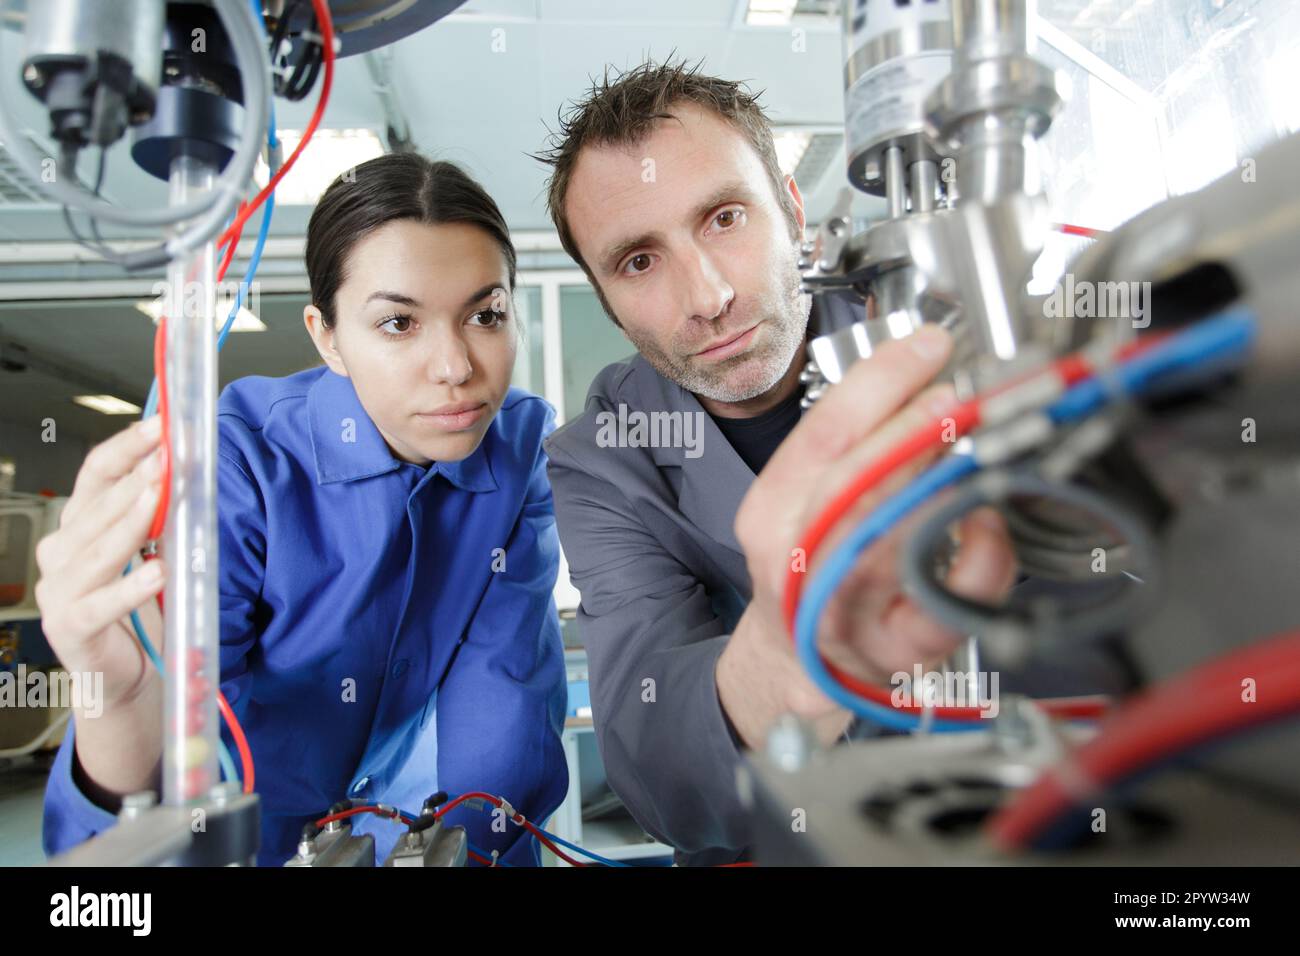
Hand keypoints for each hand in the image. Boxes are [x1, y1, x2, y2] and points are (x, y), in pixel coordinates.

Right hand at [34, 416, 167, 713]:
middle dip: (135, 479)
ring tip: (159, 500)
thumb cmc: (139, 606)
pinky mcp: (70, 628)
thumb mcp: (149, 550)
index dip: (127, 446)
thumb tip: (191, 468)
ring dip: (131, 523)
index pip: (96, 472)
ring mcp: (60, 591)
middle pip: (97, 507)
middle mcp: (61, 552)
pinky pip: (101, 605)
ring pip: (97, 551)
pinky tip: (157, 573)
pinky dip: (129, 588)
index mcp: (79, 524)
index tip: (163, 425)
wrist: (123, 673)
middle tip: (168, 457)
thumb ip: (160, 515)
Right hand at [723, 326, 1016, 743]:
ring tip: (977, 441)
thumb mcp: (803, 499)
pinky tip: (987, 521)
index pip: (824, 432)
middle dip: (918, 424)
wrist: (796, 662)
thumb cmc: (811, 568)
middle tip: (961, 391)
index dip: (883, 380)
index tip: (929, 345)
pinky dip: (980, 553)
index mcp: (770, 513)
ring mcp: (844, 610)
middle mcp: (796, 562)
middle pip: (857, 480)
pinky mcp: (895, 650)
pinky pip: (947, 598)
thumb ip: (849, 445)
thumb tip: (920, 378)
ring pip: (898, 535)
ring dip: (948, 477)